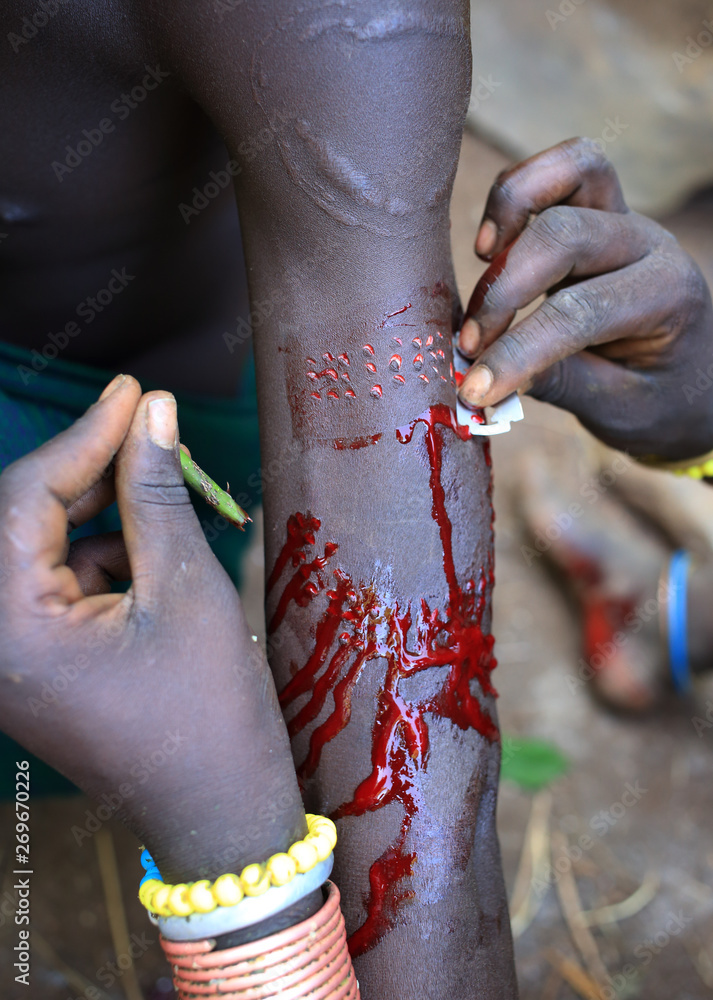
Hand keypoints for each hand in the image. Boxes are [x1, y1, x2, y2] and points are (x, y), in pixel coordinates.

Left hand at [0, 375, 304, 882]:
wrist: (220, 812)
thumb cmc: (208, 710)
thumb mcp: (186, 589)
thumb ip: (157, 493)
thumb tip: (153, 410)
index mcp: (9, 627)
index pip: (23, 498)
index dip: (84, 436)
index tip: (135, 391)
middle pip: (22, 519)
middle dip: (88, 471)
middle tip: (150, 427)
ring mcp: (12, 657)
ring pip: (41, 547)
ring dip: (98, 512)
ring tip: (164, 488)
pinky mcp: (37, 663)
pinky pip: (57, 582)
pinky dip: (102, 554)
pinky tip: (153, 550)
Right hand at [457, 137, 712, 458]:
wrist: (690, 376)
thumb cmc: (656, 397)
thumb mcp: (618, 409)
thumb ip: (560, 386)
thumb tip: (486, 375)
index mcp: (667, 298)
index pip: (578, 314)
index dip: (517, 352)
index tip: (474, 391)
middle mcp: (649, 245)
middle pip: (565, 235)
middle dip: (505, 291)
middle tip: (469, 346)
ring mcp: (625, 219)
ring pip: (574, 168)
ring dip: (512, 208)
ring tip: (482, 259)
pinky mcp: (599, 210)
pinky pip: (562, 170)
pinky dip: (517, 194)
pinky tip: (492, 244)